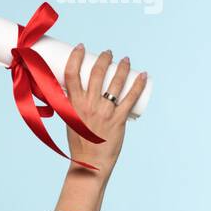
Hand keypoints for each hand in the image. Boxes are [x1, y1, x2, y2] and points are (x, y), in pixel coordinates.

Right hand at [62, 45, 147, 177]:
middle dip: (103, 58)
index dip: (75, 58)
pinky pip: (130, 98)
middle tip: (107, 53)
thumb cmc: (78, 142)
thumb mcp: (68, 120)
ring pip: (115, 82)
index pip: (71, 74)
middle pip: (96, 73)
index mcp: (72, 105)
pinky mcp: (118, 119)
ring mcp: (104, 112)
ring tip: (125, 60)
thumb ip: (71, 104)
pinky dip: (138, 84)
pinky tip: (142, 75)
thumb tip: (70, 89)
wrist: (90, 163)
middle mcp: (88, 106)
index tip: (80, 47)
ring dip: (122, 67)